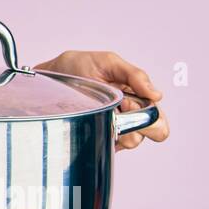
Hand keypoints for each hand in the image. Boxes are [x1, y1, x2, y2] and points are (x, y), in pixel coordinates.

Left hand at [34, 50, 170, 151]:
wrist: (49, 76)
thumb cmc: (80, 66)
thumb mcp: (108, 63)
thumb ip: (134, 75)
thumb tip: (157, 95)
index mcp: (137, 98)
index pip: (159, 120)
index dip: (151, 116)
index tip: (130, 104)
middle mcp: (129, 116)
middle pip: (152, 134)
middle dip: (140, 123)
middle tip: (118, 109)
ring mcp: (114, 128)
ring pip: (131, 141)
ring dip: (119, 127)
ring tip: (98, 110)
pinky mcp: (97, 136)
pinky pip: (108, 146)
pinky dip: (103, 136)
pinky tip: (90, 121)